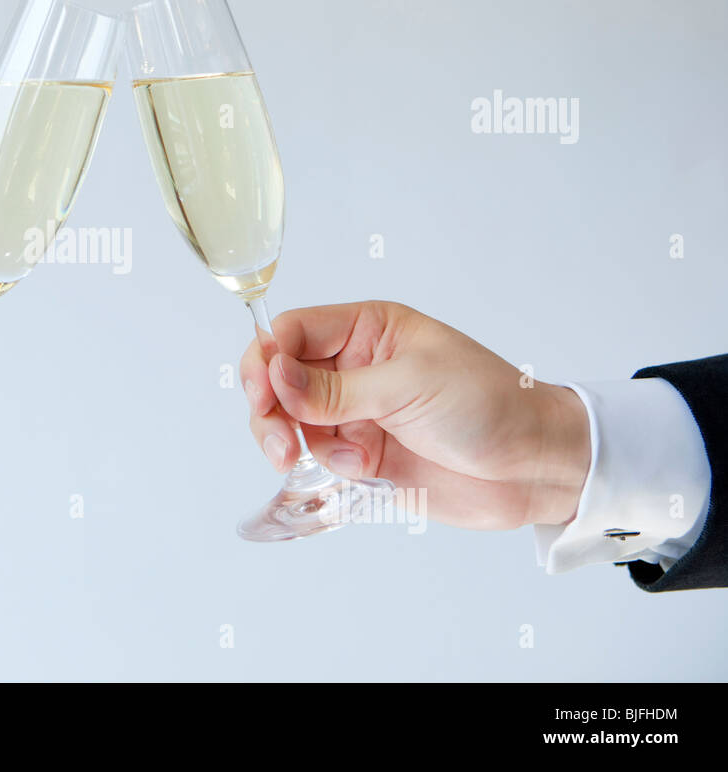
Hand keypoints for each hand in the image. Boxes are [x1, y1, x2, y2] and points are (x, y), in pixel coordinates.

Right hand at [240, 301, 589, 528]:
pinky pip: (318, 456)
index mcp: (367, 330)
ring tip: (313, 459)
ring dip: (291, 440)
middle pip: (280, 378)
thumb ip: (334, 388)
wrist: (536, 465)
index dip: (268, 359)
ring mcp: (357, 412)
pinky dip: (326, 465)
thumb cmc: (490, 404)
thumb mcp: (409, 384)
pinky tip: (361, 469)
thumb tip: (273, 374)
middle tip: (278, 440)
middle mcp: (354, 368)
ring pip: (291, 420)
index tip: (263, 393)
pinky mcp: (363, 454)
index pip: (292, 332)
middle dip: (269, 407)